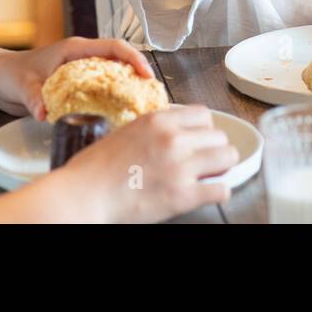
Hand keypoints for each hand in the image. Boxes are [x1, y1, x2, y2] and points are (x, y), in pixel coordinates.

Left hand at [0, 37, 153, 119]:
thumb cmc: (9, 74)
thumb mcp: (22, 86)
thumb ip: (34, 98)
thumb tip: (45, 115)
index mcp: (75, 49)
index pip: (113, 47)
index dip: (134, 59)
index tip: (147, 75)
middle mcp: (82, 58)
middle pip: (120, 60)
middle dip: (138, 75)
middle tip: (152, 96)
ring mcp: (81, 71)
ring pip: (113, 74)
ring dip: (129, 87)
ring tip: (142, 106)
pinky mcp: (77, 85)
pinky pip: (102, 88)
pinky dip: (113, 98)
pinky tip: (119, 114)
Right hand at [38, 105, 238, 222]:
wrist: (83, 196)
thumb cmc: (93, 170)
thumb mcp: (125, 133)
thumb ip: (152, 130)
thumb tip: (170, 135)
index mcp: (158, 120)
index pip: (203, 114)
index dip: (203, 130)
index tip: (199, 141)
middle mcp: (173, 139)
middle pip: (219, 136)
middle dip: (214, 149)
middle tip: (204, 161)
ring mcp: (180, 166)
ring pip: (228, 157)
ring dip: (221, 167)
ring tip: (210, 175)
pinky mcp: (182, 195)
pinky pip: (221, 189)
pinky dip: (218, 192)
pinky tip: (208, 193)